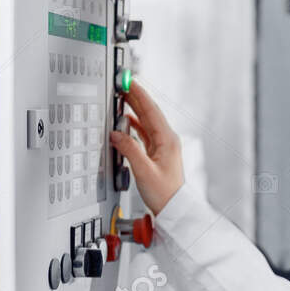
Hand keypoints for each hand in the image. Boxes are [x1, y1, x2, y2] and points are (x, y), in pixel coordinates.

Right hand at [108, 79, 184, 215]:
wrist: (173, 209)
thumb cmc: (164, 193)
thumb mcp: (143, 171)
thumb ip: (129, 150)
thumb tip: (116, 134)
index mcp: (167, 139)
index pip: (151, 110)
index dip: (139, 94)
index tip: (130, 81)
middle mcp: (167, 140)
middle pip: (149, 112)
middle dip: (135, 97)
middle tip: (123, 84)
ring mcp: (162, 146)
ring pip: (146, 121)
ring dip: (134, 109)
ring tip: (122, 98)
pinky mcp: (157, 153)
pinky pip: (144, 132)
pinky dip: (134, 124)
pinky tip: (127, 121)